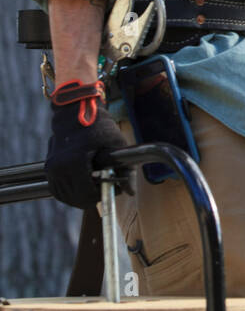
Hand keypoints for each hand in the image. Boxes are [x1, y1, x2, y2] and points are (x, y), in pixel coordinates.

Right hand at [45, 83, 132, 207]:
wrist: (75, 111)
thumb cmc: (98, 125)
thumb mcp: (117, 145)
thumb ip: (126, 169)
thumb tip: (130, 192)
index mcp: (74, 162)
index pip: (87, 194)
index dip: (102, 196)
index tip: (114, 188)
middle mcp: (58, 167)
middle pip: (76, 198)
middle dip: (93, 197)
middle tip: (106, 188)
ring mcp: (51, 168)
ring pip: (66, 197)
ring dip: (81, 197)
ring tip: (96, 187)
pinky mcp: (48, 167)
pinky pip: (57, 190)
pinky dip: (70, 193)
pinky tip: (83, 187)